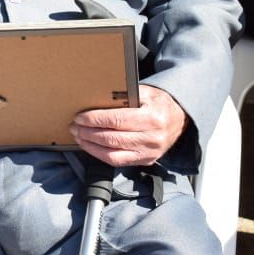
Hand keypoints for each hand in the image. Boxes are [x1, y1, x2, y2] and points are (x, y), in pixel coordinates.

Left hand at [70, 85, 186, 166]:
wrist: (179, 119)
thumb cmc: (159, 103)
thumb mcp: (146, 93)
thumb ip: (125, 95)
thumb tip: (98, 96)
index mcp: (152, 118)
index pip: (116, 120)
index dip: (94, 120)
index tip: (79, 117)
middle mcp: (151, 138)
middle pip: (111, 138)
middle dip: (88, 132)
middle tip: (74, 126)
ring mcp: (149, 152)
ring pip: (112, 154)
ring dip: (90, 146)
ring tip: (78, 136)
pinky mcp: (146, 160)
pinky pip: (118, 162)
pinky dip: (100, 155)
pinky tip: (90, 146)